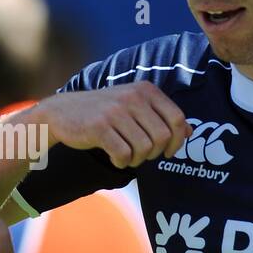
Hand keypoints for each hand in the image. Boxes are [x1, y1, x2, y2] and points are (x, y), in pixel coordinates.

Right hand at [40, 82, 190, 167]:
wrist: (62, 112)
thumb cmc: (103, 112)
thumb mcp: (134, 106)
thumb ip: (161, 116)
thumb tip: (190, 131)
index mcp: (146, 90)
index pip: (178, 119)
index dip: (177, 141)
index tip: (167, 151)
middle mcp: (132, 97)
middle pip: (162, 137)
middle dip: (154, 153)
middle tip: (141, 154)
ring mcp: (115, 111)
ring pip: (144, 148)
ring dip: (137, 160)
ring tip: (127, 156)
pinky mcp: (99, 127)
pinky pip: (123, 155)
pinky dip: (121, 162)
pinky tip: (114, 158)